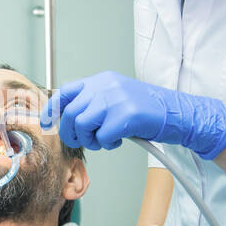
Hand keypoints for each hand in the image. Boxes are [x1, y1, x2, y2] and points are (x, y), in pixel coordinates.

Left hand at [41, 71, 225, 158]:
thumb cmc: (147, 111)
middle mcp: (106, 86)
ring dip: (90, 140)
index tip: (46, 123)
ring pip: (82, 125)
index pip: (66, 92)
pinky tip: (120, 140)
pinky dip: (108, 144)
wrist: (178, 113)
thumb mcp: (117, 98)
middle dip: (72, 133)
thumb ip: (94, 104)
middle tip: (86, 141)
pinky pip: (103, 137)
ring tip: (105, 141)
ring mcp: (116, 99)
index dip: (52, 110)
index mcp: (102, 81)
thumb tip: (68, 119)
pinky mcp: (127, 115)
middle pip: (70, 113)